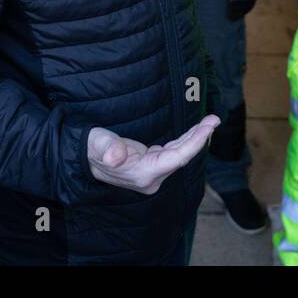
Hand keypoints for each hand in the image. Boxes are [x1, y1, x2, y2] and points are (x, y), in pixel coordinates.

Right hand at [87, 115, 219, 193]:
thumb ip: (108, 148)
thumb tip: (114, 156)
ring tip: (209, 121)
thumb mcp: (98, 143)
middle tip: (214, 119)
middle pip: (182, 157)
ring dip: (194, 138)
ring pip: (179, 155)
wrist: (82, 158)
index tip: (208, 127)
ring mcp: (152, 173)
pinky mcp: (150, 165)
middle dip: (199, 138)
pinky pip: (173, 153)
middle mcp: (151, 178)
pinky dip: (185, 142)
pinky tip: (195, 131)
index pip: (177, 158)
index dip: (195, 143)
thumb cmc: (91, 148)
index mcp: (143, 174)